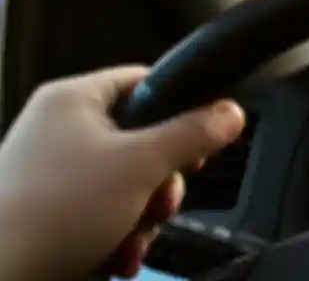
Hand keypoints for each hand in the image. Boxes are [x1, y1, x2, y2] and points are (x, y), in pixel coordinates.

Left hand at [0, 66, 244, 279]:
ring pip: (124, 184)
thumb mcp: (141, 165)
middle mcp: (58, 130)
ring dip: (142, 217)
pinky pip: (99, 213)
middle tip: (161, 203)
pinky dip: (115, 236)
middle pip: (141, 141)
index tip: (201, 141)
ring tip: (132, 241)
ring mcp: (49, 173)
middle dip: (161, 182)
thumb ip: (192, 134)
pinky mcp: (45, 213)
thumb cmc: (56, 210)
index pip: (145, 83)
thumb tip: (231, 112)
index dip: (181, 108)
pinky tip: (117, 257)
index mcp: (74, 100)